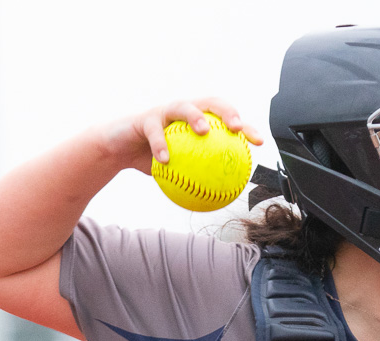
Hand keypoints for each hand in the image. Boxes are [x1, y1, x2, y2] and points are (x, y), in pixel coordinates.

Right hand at [97, 97, 266, 174]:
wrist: (120, 152)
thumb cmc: (153, 161)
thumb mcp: (179, 172)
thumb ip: (200, 179)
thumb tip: (224, 199)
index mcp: (198, 121)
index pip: (226, 120)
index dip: (245, 127)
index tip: (259, 142)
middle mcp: (184, 111)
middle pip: (210, 102)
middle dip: (226, 111)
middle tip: (235, 128)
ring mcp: (164, 112)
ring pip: (182, 106)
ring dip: (194, 116)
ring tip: (203, 131)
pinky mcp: (144, 118)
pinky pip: (154, 131)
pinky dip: (160, 145)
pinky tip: (165, 160)